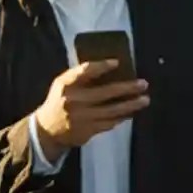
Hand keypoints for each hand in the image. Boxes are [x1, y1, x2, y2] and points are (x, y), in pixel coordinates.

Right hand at [33, 60, 148, 162]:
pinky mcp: (88, 130)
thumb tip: (111, 68)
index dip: (102, 66)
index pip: (85, 71)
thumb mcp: (62, 85)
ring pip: (112, 110)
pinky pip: (110, 122)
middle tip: (143, 84)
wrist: (47, 130)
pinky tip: (131, 112)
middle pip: (106, 92)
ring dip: (131, 105)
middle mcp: (74, 100)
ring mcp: (82, 117)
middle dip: (127, 88)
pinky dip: (122, 117)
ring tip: (144, 100)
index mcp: (66, 85)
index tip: (117, 62)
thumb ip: (80, 77)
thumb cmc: (59, 102)